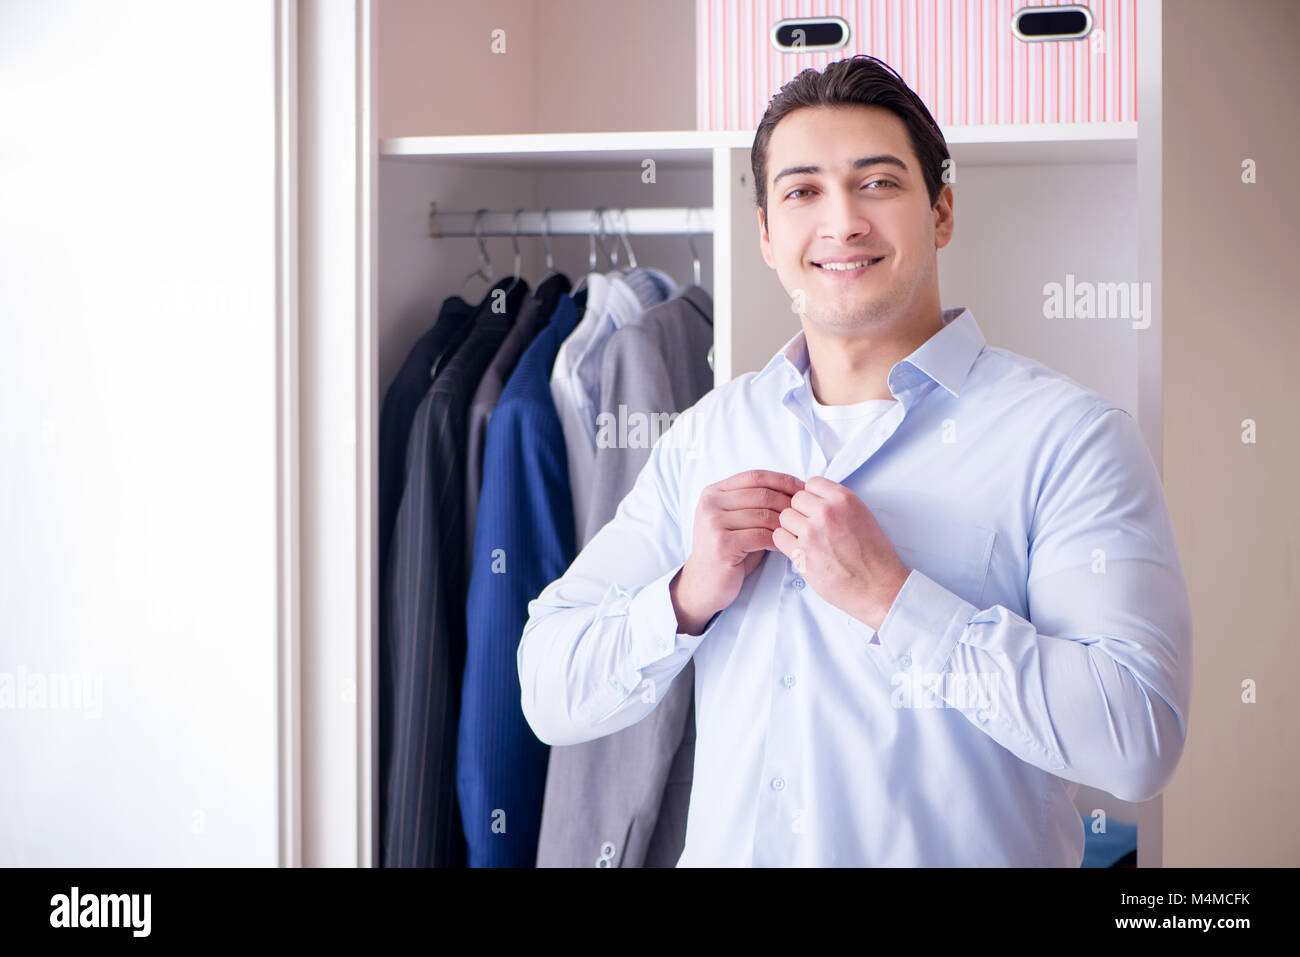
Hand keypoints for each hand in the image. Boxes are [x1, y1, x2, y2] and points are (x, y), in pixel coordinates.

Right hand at [670, 469, 804, 634]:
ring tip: (797, 530)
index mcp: (713, 492)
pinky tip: (784, 545)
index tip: (803, 489)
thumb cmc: (727, 551)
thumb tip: (793, 490)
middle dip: (788, 502)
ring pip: (763, 514)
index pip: (755, 476)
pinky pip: (760, 535)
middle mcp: (710, 504)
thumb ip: (753, 503)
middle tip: (806, 512)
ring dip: (785, 523)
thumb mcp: (735, 520)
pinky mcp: (722, 544)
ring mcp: (714, 523)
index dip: (782, 481)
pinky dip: (778, 540)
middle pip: (761, 494)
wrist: (703, 584)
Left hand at [771, 476, 910, 630]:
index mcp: (843, 499)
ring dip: (792, 527)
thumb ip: (838, 505)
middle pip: (796, 499)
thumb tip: (818, 500)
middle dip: (802, 511)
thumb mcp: (863, 516)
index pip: (812, 483)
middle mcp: (826, 512)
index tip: (816, 508)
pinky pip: (779, 537)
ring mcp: (812, 532)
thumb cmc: (874, 554)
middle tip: (812, 526)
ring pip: (785, 516)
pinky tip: (799, 549)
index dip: (813, 496)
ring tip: (806, 539)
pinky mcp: (801, 553)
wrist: (877, 585)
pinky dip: (785, 543)